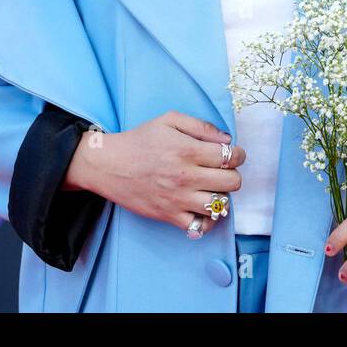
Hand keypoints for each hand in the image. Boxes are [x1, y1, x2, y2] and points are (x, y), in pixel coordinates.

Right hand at [64, 110, 244, 237]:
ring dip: (221, 196)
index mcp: (187, 151)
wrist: (108, 165)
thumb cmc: (140, 140)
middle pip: (232, 183)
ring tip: (212, 188)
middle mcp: (185, 177)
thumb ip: (201, 126)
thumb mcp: (169, 120)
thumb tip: (227, 139)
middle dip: (233, 175)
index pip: (231, 158)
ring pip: (220, 205)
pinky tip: (203, 207)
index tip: (234, 155)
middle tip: (222, 171)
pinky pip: (200, 226)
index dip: (239, 155)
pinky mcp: (168, 216)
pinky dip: (207, 219)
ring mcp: (178, 199)